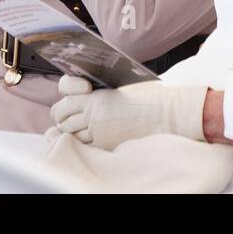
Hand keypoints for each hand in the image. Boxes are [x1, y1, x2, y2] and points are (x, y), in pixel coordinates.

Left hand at [49, 77, 206, 149]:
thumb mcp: (121, 86)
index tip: (68, 104)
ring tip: (82, 128)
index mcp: (96, 98)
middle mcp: (94, 116)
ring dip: (74, 133)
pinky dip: (87, 143)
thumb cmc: (150, 96)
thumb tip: (86, 96)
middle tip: (68, 119)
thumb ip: (100, 93)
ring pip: (73, 137)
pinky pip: (88, 147)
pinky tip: (95, 137)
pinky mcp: (109, 146)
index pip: (64, 102)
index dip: (63, 104)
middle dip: (63, 120)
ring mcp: (101, 134)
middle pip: (63, 121)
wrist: (169, 113)